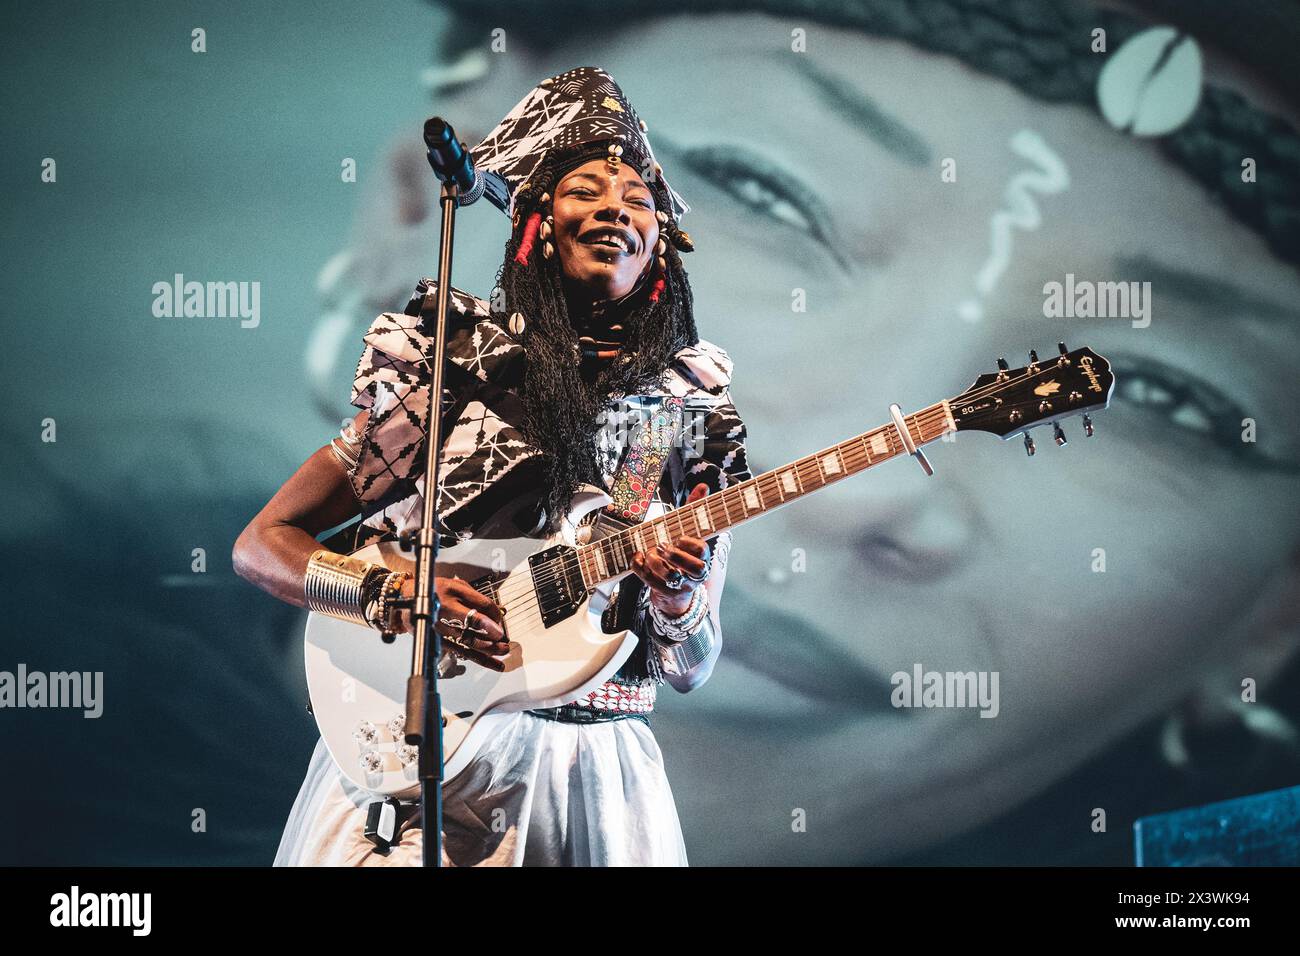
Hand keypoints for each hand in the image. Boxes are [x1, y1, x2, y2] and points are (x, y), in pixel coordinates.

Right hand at [391, 575, 510, 657]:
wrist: (407, 601)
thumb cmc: (435, 592)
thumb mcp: (456, 585)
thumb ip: (475, 597)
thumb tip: (496, 612)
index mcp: (452, 592)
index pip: (481, 604)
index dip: (495, 614)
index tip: (500, 621)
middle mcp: (446, 609)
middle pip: (474, 623)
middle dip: (492, 632)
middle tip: (504, 638)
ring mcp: (441, 627)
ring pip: (470, 640)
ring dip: (489, 648)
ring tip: (503, 651)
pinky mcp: (439, 640)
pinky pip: (462, 652)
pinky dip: (480, 659)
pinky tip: (493, 663)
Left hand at [631, 482, 712, 617]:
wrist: (674, 589)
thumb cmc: (681, 553)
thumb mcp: (688, 531)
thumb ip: (694, 509)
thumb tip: (703, 486)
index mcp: (703, 557)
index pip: (702, 551)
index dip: (690, 544)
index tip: (678, 537)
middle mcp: (695, 574)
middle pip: (693, 568)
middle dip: (676, 555)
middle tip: (662, 545)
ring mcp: (680, 585)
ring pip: (670, 576)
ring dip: (656, 562)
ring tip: (650, 552)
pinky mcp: (664, 592)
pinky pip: (650, 580)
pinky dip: (640, 567)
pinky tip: (637, 557)